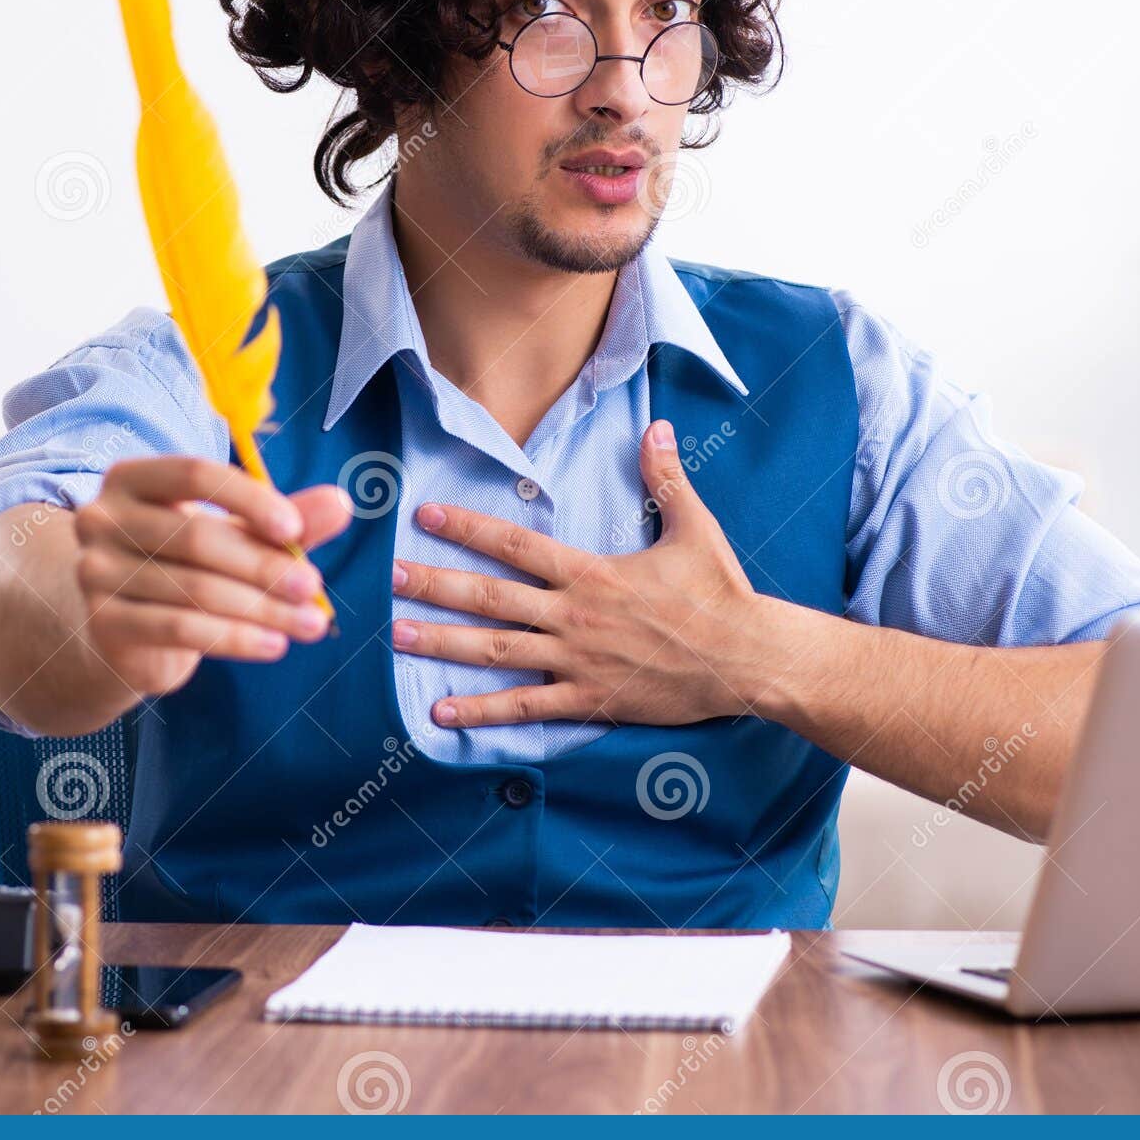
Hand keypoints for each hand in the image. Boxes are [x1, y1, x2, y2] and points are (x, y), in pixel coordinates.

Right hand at [73, 457, 351, 699]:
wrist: (136, 631)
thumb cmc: (193, 563)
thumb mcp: (239, 532)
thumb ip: (287, 517)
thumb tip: (341, 503)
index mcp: (134, 478)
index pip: (195, 473)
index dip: (249, 499)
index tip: (295, 531)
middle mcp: (103, 518)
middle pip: (196, 537)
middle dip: (263, 565)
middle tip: (314, 587)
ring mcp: (96, 572)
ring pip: (193, 589)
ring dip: (262, 608)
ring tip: (312, 624)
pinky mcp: (104, 623)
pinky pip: (179, 629)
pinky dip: (235, 638)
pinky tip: (275, 645)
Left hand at [390, 421, 761, 728]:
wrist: (748, 658)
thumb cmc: (721, 593)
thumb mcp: (695, 528)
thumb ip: (666, 478)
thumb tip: (656, 426)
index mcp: (592, 572)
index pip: (516, 544)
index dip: (468, 527)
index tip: (426, 515)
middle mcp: (574, 615)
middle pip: (491, 597)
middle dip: (436, 585)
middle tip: (390, 578)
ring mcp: (577, 661)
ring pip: (496, 651)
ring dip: (443, 643)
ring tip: (398, 636)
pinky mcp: (590, 699)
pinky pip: (526, 708)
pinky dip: (482, 713)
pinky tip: (442, 713)